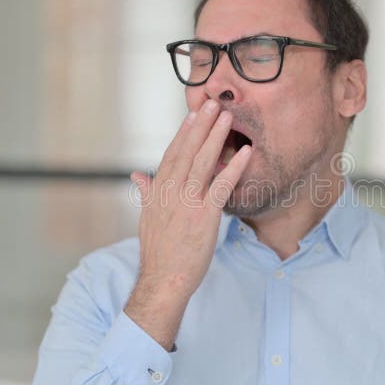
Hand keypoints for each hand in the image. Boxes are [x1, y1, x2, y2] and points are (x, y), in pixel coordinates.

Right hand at [124, 99, 250, 349]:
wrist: (163, 280)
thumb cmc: (159, 253)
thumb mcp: (147, 219)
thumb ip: (146, 193)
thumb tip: (138, 175)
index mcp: (158, 191)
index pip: (171, 154)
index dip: (183, 133)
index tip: (193, 114)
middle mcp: (170, 192)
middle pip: (187, 151)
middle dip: (201, 125)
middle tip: (214, 103)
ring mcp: (187, 202)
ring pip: (202, 162)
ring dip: (216, 137)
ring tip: (228, 117)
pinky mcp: (204, 216)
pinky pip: (221, 186)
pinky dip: (234, 167)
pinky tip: (246, 153)